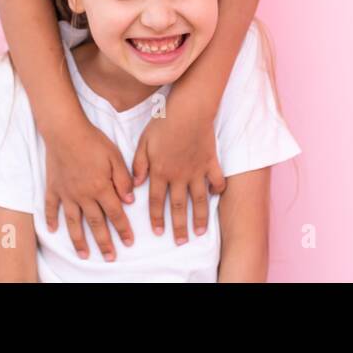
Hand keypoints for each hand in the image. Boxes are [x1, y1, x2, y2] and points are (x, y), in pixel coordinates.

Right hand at [43, 119, 135, 261]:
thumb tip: (130, 201)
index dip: (123, 229)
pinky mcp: (54, 187)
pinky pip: (51, 207)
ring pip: (74, 222)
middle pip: (96, 224)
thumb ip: (123, 180)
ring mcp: (67, 193)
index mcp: (101, 188)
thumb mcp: (115, 156)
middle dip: (104, 243)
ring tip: (83, 254)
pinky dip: (51, 220)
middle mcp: (83, 195)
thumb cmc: (92, 141)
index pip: (115, 214)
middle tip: (110, 257)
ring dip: (79, 240)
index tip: (128, 242)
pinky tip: (53, 230)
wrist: (65, 130)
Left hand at [132, 99, 225, 244]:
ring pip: (199, 200)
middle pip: (179, 206)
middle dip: (179, 226)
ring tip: (199, 232)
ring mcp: (197, 170)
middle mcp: (179, 176)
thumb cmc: (162, 122)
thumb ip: (139, 165)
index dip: (157, 218)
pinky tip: (216, 196)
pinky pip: (217, 180)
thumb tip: (134, 185)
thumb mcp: (143, 142)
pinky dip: (218, 189)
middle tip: (180, 242)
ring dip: (200, 218)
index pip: (157, 201)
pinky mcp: (211, 162)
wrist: (188, 110)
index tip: (158, 233)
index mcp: (160, 172)